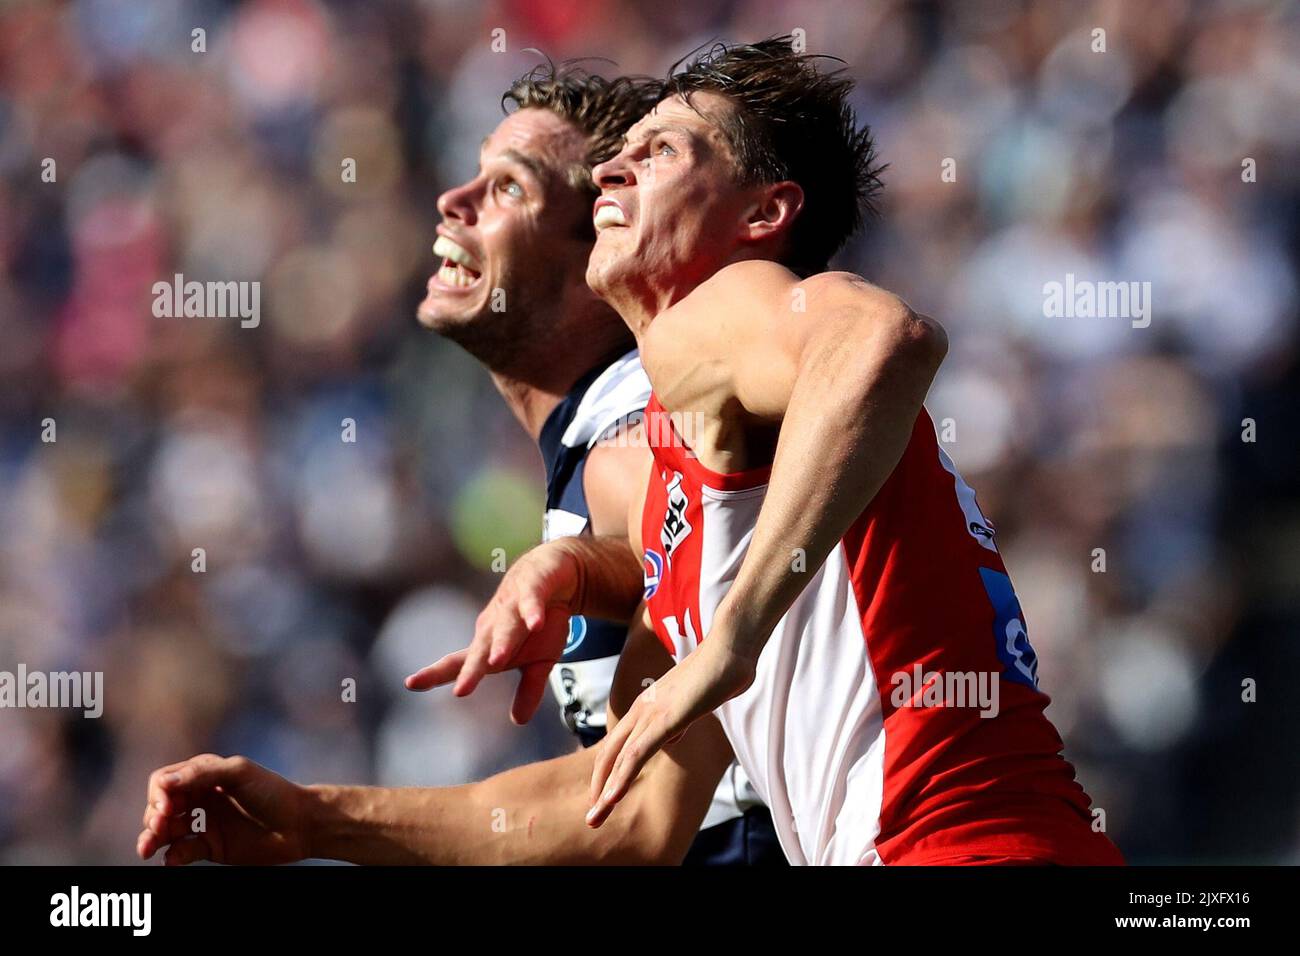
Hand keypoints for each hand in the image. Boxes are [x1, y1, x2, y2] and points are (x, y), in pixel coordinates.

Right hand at [136, 754, 309, 864]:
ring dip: (151, 838)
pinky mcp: (210, 847)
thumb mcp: (240, 772)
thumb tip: (165, 782)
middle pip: (159, 808)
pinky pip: (181, 852)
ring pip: (165, 832)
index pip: (165, 782)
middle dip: (152, 817)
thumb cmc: (272, 792)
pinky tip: (172, 860)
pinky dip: (172, 856)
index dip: (158, 794)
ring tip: (147, 848)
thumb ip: (204, 773)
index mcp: (203, 775)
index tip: (165, 807)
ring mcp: (204, 823)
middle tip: (159, 826)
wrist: (300, 824)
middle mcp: (199, 798)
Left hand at [404, 540, 581, 723]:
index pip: (460, 662)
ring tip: (497, 661)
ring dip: (502, 643)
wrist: (555, 572)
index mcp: (490, 643)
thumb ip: (528, 688)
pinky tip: (534, 623)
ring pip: (505, 626)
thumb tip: (518, 721)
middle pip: (481, 649)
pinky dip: (532, 611)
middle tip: (460, 691)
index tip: (410, 684)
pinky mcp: (533, 586)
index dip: (436, 673)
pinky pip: (531, 600)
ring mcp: (513, 604)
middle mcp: (496, 624)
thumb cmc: (540, 617)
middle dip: (471, 670)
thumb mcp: (540, 659)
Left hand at [586, 638, 755, 827]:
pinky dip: (621, 778)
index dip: (607, 774)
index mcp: (647, 707)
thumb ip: (680, 719)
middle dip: (598, 790)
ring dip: (604, 793)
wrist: (731, 648)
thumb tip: (674, 735)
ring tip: (595, 819)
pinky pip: (636, 754)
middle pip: (608, 756)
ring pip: (617, 759)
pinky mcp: (665, 719)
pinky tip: (612, 799)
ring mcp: (651, 714)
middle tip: (592, 818)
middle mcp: (642, 710)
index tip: (603, 799)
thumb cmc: (718, 673)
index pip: (618, 746)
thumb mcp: (694, 703)